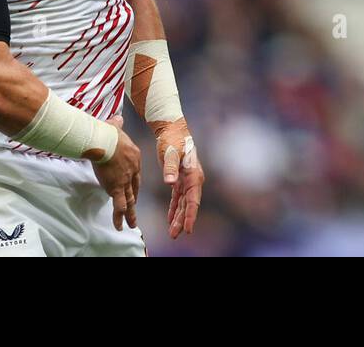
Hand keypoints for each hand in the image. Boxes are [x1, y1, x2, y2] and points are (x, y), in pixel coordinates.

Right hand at [92, 116, 142, 230]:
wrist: (105, 141)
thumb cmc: (107, 133)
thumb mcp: (115, 127)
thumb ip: (117, 124)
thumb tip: (118, 118)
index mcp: (134, 156)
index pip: (135, 173)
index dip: (134, 182)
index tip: (132, 188)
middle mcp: (133, 169)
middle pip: (134, 187)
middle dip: (133, 198)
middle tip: (134, 207)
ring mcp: (125, 180)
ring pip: (129, 199)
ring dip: (130, 213)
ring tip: (132, 224)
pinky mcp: (116, 187)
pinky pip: (119, 205)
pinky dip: (120, 216)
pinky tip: (120, 226)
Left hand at [154, 117, 203, 238]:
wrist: (172, 128)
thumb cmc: (172, 139)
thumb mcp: (170, 152)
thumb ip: (170, 167)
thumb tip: (171, 183)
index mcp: (193, 174)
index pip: (193, 199)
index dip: (190, 215)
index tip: (188, 229)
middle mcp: (193, 179)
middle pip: (188, 204)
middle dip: (183, 220)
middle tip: (175, 234)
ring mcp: (187, 180)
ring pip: (183, 203)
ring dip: (178, 217)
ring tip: (172, 232)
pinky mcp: (179, 178)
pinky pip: (178, 197)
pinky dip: (174, 208)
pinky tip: (170, 219)